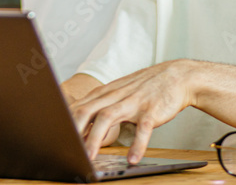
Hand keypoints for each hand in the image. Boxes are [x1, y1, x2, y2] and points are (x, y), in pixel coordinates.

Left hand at [69, 60, 195, 163]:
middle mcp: (116, 95)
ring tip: (90, 157)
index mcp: (106, 92)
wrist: (177, 77)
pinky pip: (142, 129)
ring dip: (97, 138)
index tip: (58, 138)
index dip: (67, 122)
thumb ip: (101, 106)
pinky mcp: (151, 111)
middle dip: (74, 129)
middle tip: (66, 149)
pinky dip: (137, 144)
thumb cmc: (145, 88)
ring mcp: (133, 102)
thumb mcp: (119, 93)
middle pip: (88, 110)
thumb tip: (81, 127)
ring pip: (108, 117)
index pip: (80, 105)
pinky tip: (132, 158)